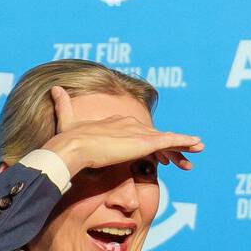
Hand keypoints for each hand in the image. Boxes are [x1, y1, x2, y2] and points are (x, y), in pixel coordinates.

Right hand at [43, 85, 203, 176]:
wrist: (73, 147)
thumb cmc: (68, 141)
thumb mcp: (67, 122)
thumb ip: (64, 106)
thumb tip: (54, 89)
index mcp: (115, 123)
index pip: (137, 133)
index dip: (147, 144)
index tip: (157, 157)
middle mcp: (129, 124)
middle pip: (154, 137)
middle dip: (168, 148)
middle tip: (179, 161)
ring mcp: (138, 132)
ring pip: (166, 139)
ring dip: (182, 145)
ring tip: (197, 150)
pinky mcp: (145, 141)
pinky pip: (171, 140)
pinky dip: (185, 141)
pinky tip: (197, 145)